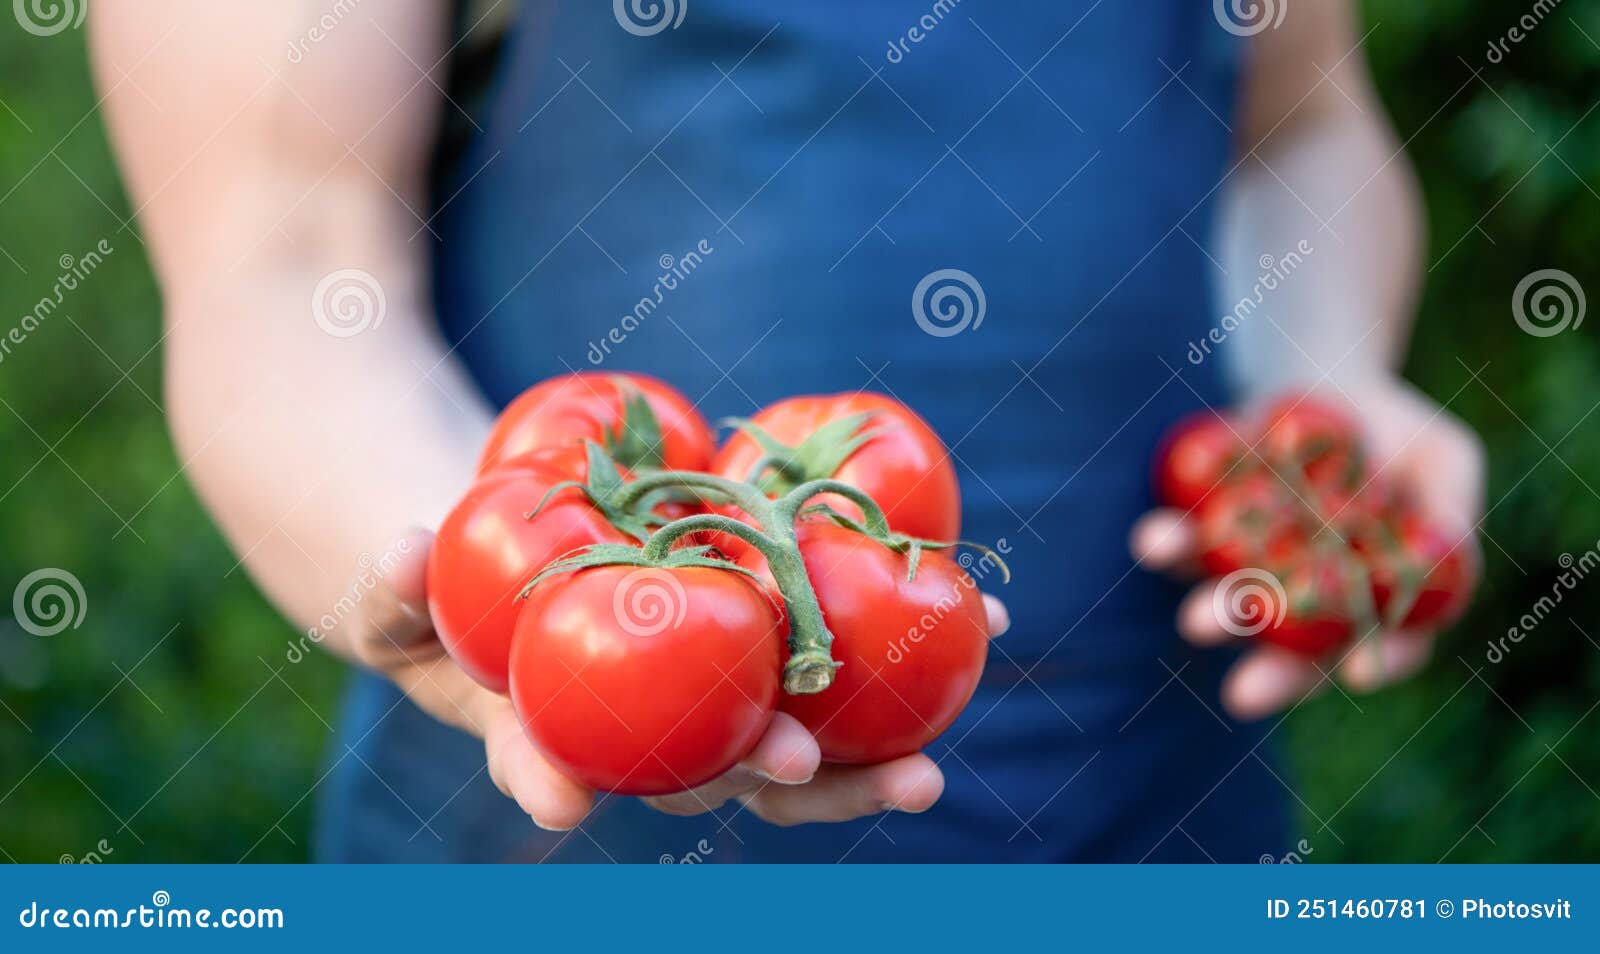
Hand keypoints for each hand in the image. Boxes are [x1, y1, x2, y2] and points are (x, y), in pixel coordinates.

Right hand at [342, 527, 1010, 827]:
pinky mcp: (766, 657)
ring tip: (930, 770)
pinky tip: (980, 620)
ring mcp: (713, 709)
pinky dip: (910, 659)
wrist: (520, 573)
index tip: (558, 799)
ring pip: (793, 751)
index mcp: (544, 735)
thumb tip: (397, 548)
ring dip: (865, 765)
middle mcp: (643, 741)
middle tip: (803, 771)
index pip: (543, 765)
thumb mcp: (401, 590)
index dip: (546, 779)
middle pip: (707, 780)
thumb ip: (392, 586)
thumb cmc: (451, 593)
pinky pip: (838, 668)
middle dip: (762, 783)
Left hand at [1130, 376, 1484, 719]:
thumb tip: (1442, 555)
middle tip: (1243, 696)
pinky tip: (1152, 542)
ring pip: (1232, 603)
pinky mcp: (1207, 528)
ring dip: (1215, 614)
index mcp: (1380, 602)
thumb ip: (1449, 508)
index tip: (1360, 673)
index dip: (1380, 660)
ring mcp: (1253, 567)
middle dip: (1272, 674)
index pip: (1390, 646)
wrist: (1324, 384)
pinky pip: (1183, 540)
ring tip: (1196, 623)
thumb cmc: (1402, 436)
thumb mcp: (1443, 460)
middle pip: (1297, 650)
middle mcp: (1311, 601)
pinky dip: (1168, 544)